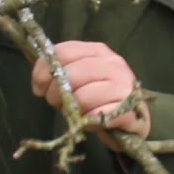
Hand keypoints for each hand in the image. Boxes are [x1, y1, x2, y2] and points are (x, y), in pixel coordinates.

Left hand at [30, 41, 150, 146]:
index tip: (39, 88)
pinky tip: (91, 122)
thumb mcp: (79, 80)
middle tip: (59, 105)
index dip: (44, 71)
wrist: (133, 121)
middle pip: (71, 74)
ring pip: (82, 97)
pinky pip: (98, 116)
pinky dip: (88, 121)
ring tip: (78, 114)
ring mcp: (124, 86)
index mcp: (98, 51)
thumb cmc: (99, 99)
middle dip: (56, 94)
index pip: (64, 52)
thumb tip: (40, 82)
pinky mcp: (130, 110)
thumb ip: (60, 73)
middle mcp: (113, 63)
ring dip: (73, 111)